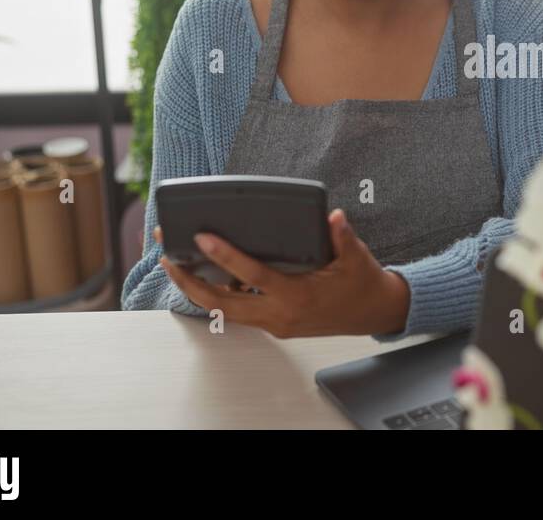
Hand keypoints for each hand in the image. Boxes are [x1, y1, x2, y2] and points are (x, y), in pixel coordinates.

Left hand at [156, 209, 410, 337]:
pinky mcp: (275, 324)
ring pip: (225, 311)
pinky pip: (239, 311)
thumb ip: (342, 237)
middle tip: (167, 257)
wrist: (375, 312)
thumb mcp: (356, 257)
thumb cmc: (363, 284)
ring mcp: (275, 323)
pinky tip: (208, 276)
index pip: (252, 275)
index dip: (225, 257)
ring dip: (198, 291)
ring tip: (177, 266)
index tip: (203, 237)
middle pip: (221, 304)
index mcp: (297, 296)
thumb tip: (332, 216)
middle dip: (189, 282)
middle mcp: (280, 314)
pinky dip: (220, 295)